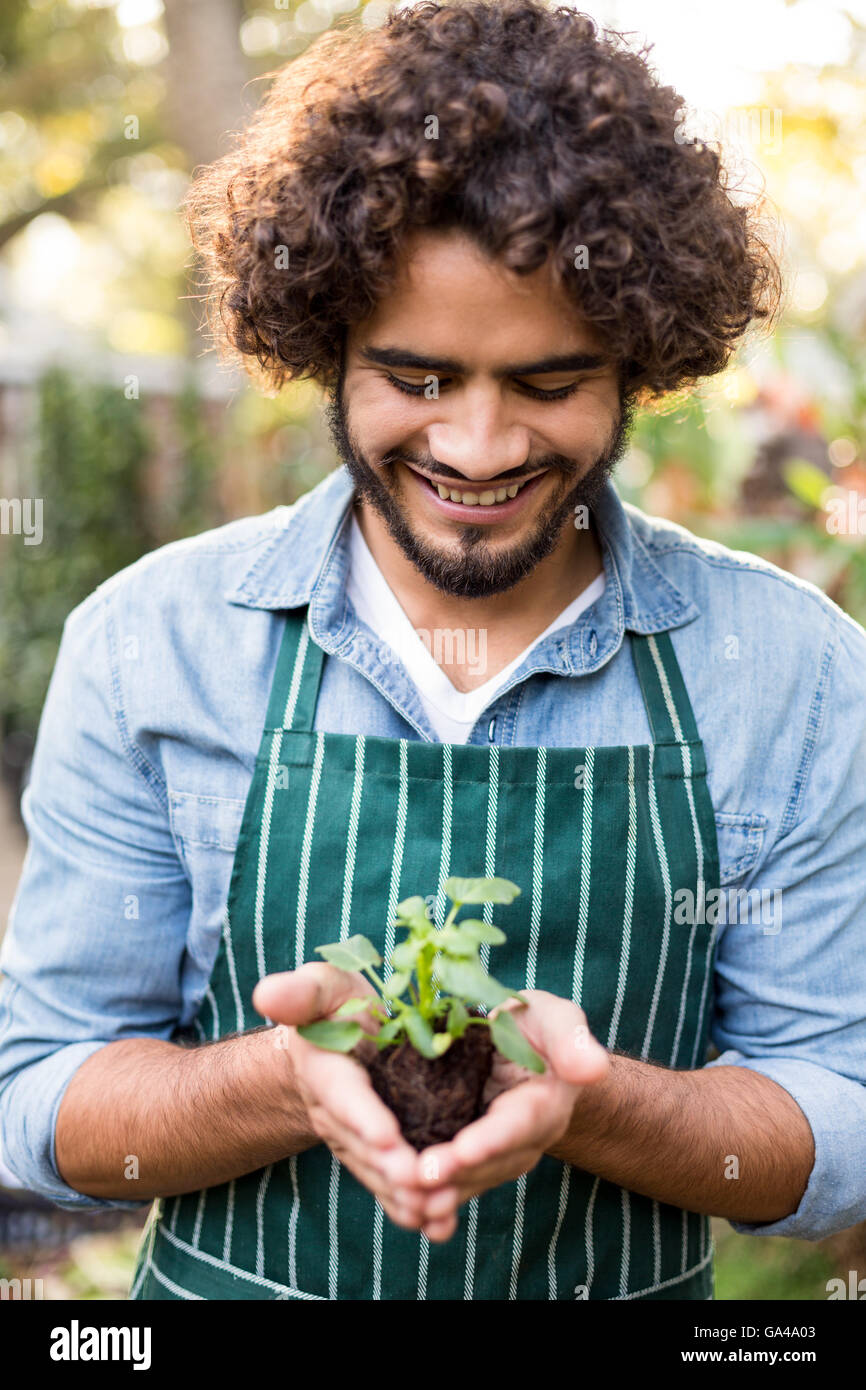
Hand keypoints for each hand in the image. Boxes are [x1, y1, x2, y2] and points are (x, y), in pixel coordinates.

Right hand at [252, 964, 452, 1236]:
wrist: (332, 1043)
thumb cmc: (333, 1007)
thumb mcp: (321, 989)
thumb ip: (300, 991)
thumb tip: (266, 994)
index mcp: (325, 1071)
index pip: (343, 1097)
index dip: (364, 1118)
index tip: (389, 1138)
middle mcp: (337, 1115)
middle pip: (363, 1146)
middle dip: (391, 1168)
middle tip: (422, 1183)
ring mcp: (355, 1141)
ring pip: (378, 1174)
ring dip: (405, 1196)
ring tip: (437, 1211)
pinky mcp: (376, 1156)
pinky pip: (391, 1187)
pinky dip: (414, 1209)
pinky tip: (442, 1227)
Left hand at [413, 991, 610, 1240]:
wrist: (522, 1049)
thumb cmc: (537, 1026)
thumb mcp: (555, 1018)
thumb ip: (571, 1038)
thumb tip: (592, 1068)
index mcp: (544, 1105)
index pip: (519, 1125)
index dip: (492, 1140)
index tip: (463, 1151)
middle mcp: (523, 1140)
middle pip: (490, 1162)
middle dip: (455, 1173)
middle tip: (417, 1178)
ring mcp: (496, 1155)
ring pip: (470, 1180)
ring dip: (438, 1192)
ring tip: (404, 1194)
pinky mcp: (471, 1160)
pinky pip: (454, 1184)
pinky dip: (431, 1201)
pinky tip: (404, 1211)